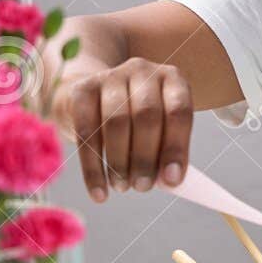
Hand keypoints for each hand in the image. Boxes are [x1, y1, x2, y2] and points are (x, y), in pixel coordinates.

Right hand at [53, 58, 192, 202]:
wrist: (93, 100)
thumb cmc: (137, 124)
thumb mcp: (158, 132)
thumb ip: (165, 152)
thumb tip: (168, 181)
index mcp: (172, 80)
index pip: (179, 112)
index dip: (176, 148)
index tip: (172, 180)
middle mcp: (143, 71)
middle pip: (146, 115)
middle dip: (145, 158)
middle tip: (142, 187)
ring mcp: (111, 76)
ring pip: (116, 122)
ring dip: (120, 162)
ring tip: (122, 187)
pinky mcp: (82, 89)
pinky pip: (86, 132)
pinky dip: (93, 168)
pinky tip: (99, 191)